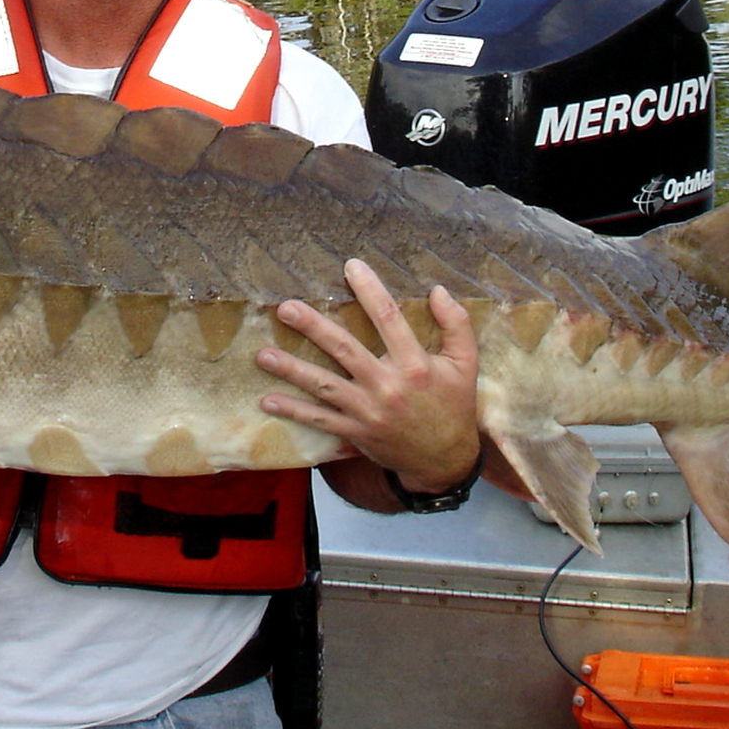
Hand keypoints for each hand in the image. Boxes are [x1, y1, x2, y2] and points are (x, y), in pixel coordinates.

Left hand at [257, 262, 480, 494]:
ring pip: (324, 386)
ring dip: (291, 370)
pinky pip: (320, 420)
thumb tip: (439, 290)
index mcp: (416, 365)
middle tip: (286, 308)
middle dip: (313, 327)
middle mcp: (388, 387)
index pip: (390, 319)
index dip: (370, 290)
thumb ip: (456, 325)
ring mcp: (369, 412)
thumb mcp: (465, 365)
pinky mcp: (356, 432)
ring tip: (262, 354)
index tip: (351, 266)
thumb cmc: (454, 406)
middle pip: (345, 350)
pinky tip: (267, 399)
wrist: (444, 462)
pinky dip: (293, 410)